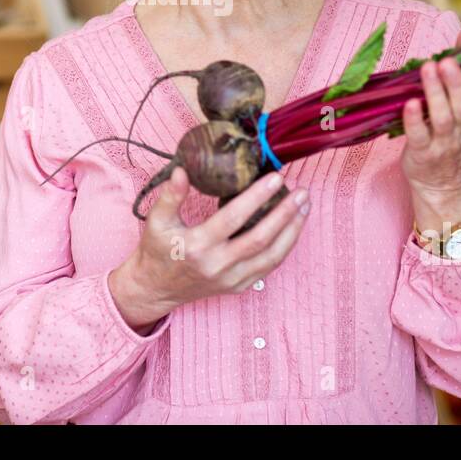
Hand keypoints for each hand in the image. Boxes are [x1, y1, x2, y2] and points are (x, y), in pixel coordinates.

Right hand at [108, 168, 308, 332]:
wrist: (155, 289)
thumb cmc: (157, 251)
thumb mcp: (156, 221)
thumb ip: (171, 195)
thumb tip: (183, 170)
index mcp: (197, 245)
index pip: (233, 218)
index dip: (257, 197)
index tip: (276, 177)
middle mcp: (218, 265)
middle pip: (261, 238)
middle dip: (285, 213)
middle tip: (302, 191)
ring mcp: (231, 279)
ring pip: (272, 256)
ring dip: (292, 231)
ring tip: (305, 207)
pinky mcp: (238, 286)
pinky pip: (269, 267)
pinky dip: (285, 247)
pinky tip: (293, 228)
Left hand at [400, 21, 460, 205]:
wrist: (444, 184)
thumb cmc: (453, 134)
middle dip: (456, 84)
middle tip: (447, 62)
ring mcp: (442, 143)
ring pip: (442, 118)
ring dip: (435, 93)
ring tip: (428, 69)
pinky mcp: (421, 153)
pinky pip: (418, 135)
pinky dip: (414, 119)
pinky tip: (410, 103)